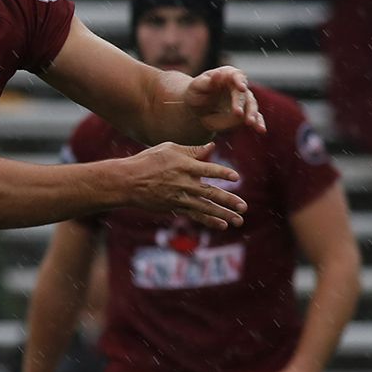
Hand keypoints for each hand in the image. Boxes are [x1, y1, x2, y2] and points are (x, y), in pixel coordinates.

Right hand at [124, 142, 246, 229]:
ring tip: (239, 220)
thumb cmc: (148, 160)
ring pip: (206, 207)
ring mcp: (179, 197)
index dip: (223, 173)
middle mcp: (184, 183)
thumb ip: (192, 150)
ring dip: (224, 214)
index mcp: (184, 165)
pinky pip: (195, 215)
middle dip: (229, 200)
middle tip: (244, 207)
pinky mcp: (174, 207)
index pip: (208, 169)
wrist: (128, 182)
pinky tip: (222, 224)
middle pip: (210, 193)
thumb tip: (212, 147)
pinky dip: (209, 220)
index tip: (236, 178)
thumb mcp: (169, 149)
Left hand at [184, 66, 264, 134]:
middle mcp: (239, 86)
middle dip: (242, 104)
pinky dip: (258, 122)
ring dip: (252, 114)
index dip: (240, 81)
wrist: (198, 106)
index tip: (241, 88)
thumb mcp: (197, 86)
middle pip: (244, 94)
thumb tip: (219, 74)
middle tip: (238, 114)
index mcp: (228, 74)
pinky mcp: (246, 112)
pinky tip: (261, 129)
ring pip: (252, 105)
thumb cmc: (197, 93)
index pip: (236, 76)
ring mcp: (244, 99)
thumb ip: (208, 82)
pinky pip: (255, 116)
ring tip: (250, 123)